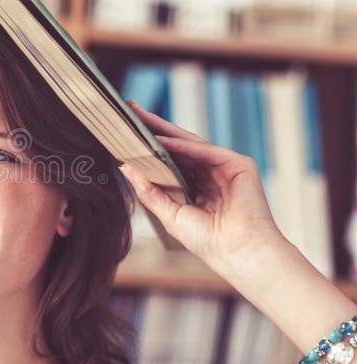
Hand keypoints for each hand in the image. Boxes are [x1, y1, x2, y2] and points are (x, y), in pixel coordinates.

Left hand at [119, 100, 284, 264]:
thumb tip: (125, 168)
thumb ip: (148, 190)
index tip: (127, 133)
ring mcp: (225, 168)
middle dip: (155, 128)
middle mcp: (211, 174)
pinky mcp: (238, 165)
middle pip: (179, 146)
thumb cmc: (209, 241)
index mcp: (197, 187)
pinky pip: (206, 150)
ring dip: (165, 130)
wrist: (238, 253)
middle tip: (131, 110)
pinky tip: (161, 139)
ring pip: (190, 143)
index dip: (150, 146)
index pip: (170, 160)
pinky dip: (183, 144)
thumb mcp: (170, 213)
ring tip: (140, 119)